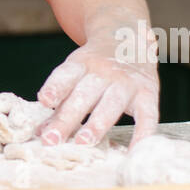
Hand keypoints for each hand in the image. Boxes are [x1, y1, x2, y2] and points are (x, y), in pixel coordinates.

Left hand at [35, 15, 159, 148]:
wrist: (130, 38)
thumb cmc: (96, 66)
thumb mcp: (76, 73)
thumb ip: (60, 102)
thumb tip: (41, 132)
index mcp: (81, 63)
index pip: (66, 74)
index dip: (56, 87)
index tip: (44, 101)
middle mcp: (104, 71)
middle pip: (84, 95)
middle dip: (67, 118)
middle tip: (52, 139)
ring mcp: (127, 82)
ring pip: (111, 104)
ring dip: (97, 124)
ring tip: (83, 142)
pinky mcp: (148, 93)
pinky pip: (147, 115)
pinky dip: (142, 134)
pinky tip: (133, 152)